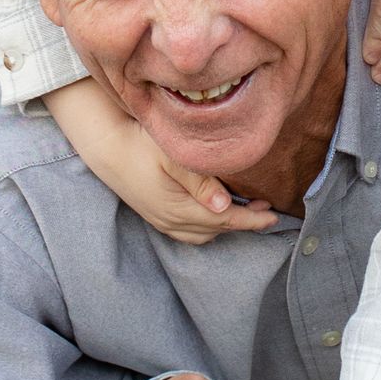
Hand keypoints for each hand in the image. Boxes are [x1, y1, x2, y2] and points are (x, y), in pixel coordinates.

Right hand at [48, 75, 281, 243]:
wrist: (106, 148)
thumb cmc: (140, 144)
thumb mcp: (171, 156)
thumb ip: (199, 180)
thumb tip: (224, 204)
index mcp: (178, 208)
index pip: (225, 220)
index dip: (252, 219)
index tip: (274, 216)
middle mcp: (172, 221)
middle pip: (217, 229)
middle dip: (244, 222)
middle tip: (268, 210)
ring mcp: (163, 222)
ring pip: (204, 234)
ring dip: (227, 225)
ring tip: (249, 211)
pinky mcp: (158, 217)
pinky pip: (191, 233)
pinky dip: (210, 227)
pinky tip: (217, 212)